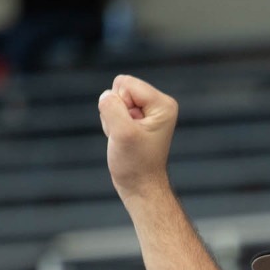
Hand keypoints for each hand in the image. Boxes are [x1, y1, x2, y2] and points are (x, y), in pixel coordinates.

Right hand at [97, 74, 177, 199]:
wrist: (140, 186)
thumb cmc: (135, 164)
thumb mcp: (122, 133)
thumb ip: (112, 107)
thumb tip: (106, 95)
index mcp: (163, 104)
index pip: (125, 83)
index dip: (119, 105)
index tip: (130, 129)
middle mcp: (159, 104)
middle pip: (119, 88)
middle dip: (115, 111)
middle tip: (125, 135)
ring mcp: (149, 111)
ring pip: (114, 99)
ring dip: (113, 120)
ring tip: (125, 139)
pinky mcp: (138, 119)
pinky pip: (113, 110)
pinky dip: (112, 125)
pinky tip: (123, 140)